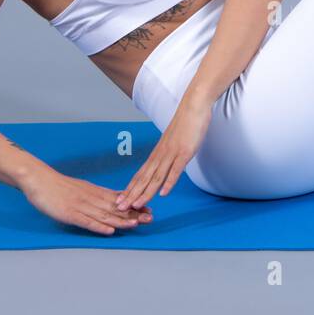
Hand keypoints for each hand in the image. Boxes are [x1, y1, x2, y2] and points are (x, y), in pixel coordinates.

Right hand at [21, 167, 153, 234]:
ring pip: (104, 214)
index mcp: (94, 192)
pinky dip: (98, 226)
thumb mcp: (82, 188)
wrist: (38, 179)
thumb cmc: (58, 186)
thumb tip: (112, 202)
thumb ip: (96, 196)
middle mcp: (91, 198)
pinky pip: (86, 221)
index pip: (119, 200)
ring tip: (136, 224)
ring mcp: (80, 205)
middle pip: (115, 208)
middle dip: (133, 214)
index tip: (149, 210)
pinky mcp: (69, 213)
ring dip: (121, 220)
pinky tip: (109, 231)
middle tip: (150, 218)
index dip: (135, 206)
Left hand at [116, 88, 214, 210]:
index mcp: (157, 153)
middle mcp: (161, 155)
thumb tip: (163, 167)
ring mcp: (172, 153)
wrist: (193, 105)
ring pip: (156, 176)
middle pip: (144, 178)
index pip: (140, 174)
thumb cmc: (185, 124)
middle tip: (120, 208)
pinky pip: (176, 169)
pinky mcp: (185, 152)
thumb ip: (168, 155)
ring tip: (138, 205)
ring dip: (146, 192)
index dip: (130, 189)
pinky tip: (164, 193)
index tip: (120, 201)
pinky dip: (169, 182)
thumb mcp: (173, 142)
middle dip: (132, 194)